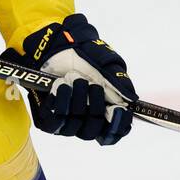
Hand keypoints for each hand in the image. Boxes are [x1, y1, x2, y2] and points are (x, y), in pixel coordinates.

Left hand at [4, 14, 136, 145]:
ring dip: (77, 101)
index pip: (113, 133)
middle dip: (95, 107)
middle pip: (94, 131)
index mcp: (103, 111)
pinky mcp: (48, 119)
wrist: (57, 46)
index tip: (117, 110)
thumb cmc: (84, 57)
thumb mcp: (106, 66)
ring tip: (75, 80)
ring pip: (74, 127)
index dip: (117, 126)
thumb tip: (131, 100)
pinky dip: (60, 104)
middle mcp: (85, 120)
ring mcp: (66, 121)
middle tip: (93, 86)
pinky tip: (62, 86)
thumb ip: (119, 83)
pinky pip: (55, 123)